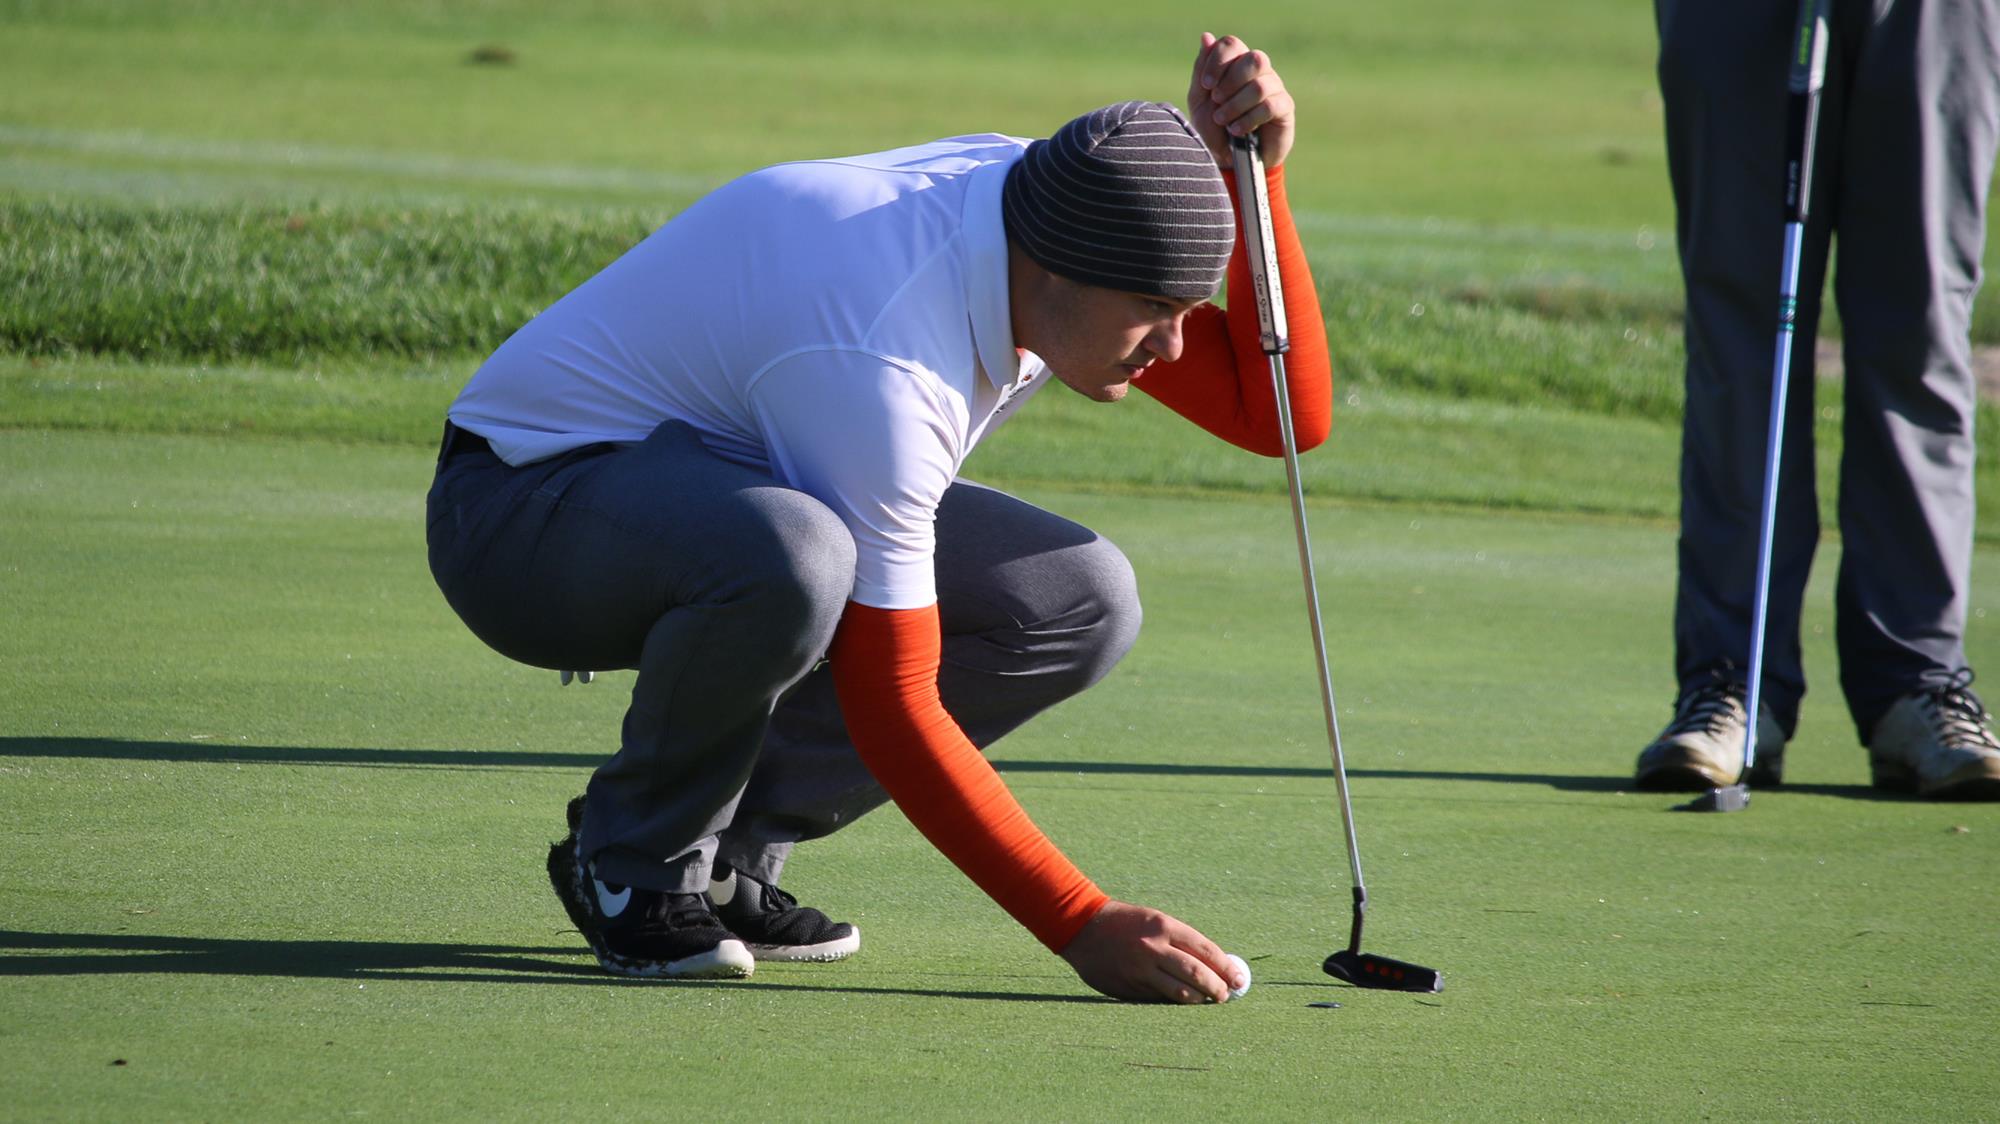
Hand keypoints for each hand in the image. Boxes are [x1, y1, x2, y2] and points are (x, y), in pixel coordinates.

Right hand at [1059, 899, 1246, 1003]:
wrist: (1081, 926)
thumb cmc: (1126, 923)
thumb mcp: (1155, 921)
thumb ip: (1181, 942)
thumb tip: (1216, 964)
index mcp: (1164, 926)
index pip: (1206, 950)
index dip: (1226, 968)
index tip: (1239, 978)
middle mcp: (1154, 948)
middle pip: (1197, 974)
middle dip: (1218, 988)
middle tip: (1226, 995)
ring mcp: (1140, 970)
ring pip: (1180, 992)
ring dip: (1198, 999)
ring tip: (1206, 1001)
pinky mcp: (1128, 987)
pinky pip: (1157, 999)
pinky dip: (1171, 1001)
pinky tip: (1177, 1000)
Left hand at [1186, 32, 1296, 169]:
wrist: (1228, 162)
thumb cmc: (1213, 130)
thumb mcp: (1200, 101)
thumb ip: (1202, 70)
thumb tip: (1206, 37)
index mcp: (1236, 64)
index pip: (1232, 44)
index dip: (1218, 61)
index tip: (1206, 85)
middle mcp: (1259, 72)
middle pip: (1253, 58)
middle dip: (1230, 81)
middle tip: (1216, 100)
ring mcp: (1274, 88)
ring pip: (1260, 85)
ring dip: (1236, 104)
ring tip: (1223, 121)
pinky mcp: (1284, 109)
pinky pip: (1270, 105)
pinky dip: (1249, 119)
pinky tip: (1237, 131)